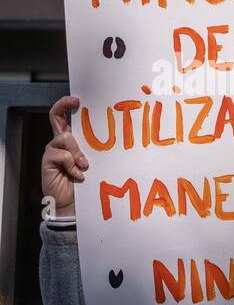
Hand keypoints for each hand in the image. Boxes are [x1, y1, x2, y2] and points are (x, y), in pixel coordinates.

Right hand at [41, 95, 87, 217]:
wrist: (73, 204)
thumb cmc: (87, 184)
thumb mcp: (95, 164)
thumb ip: (96, 151)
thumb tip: (115, 139)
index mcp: (72, 141)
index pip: (65, 118)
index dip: (67, 105)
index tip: (78, 100)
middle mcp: (60, 143)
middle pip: (55, 117)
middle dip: (63, 105)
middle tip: (75, 101)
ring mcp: (53, 151)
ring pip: (65, 137)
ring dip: (77, 151)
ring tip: (85, 166)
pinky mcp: (48, 161)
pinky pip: (61, 155)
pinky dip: (72, 165)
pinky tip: (78, 175)